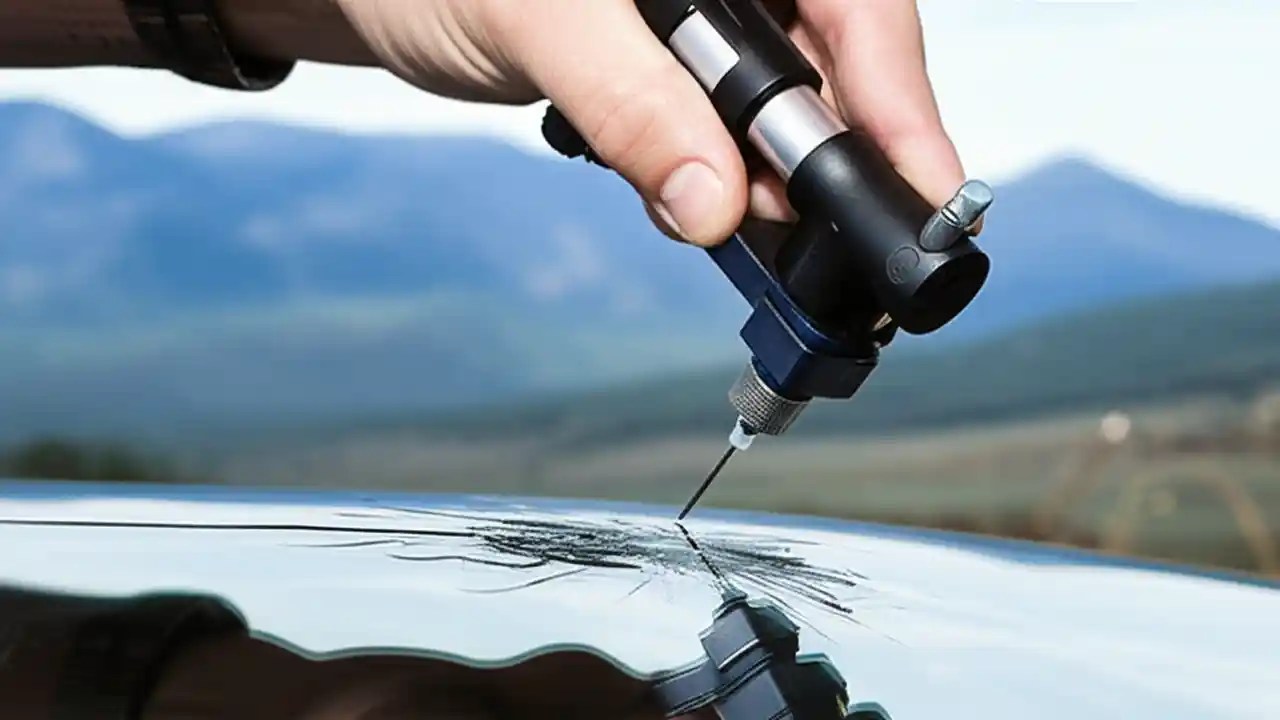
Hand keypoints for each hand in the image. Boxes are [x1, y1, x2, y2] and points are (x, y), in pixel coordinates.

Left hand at [302, 0, 966, 246]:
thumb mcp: (539, 24)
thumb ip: (632, 107)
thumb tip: (714, 204)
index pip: (855, 4)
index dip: (897, 96)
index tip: (924, 186)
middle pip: (834, 68)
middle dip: (834, 164)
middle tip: (850, 254)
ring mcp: (708, 25)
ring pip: (781, 117)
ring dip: (773, 191)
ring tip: (763, 248)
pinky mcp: (674, 76)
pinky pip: (725, 140)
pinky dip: (719, 189)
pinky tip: (697, 212)